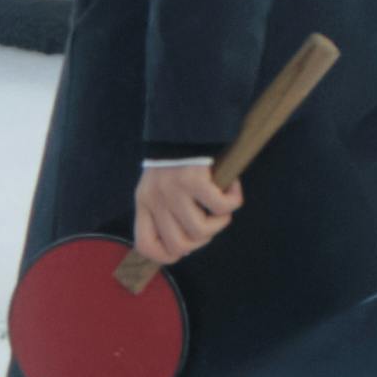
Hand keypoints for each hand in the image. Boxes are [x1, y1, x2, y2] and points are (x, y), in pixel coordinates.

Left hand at [127, 159, 241, 267]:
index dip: (167, 255)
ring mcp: (174, 191)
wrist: (185, 121)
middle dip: (202, 240)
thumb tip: (184, 247)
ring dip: (220, 222)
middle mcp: (155, 200)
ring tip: (223, 206)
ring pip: (201, 231)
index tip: (186, 247)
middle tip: (211, 221)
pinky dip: (233, 201)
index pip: (146, 246)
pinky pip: (221, 208)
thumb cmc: (176, 157)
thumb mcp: (158, 185)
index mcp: (144, 203)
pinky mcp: (195, 180)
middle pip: (179, 246)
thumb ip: (163, 211)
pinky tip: (233, 188)